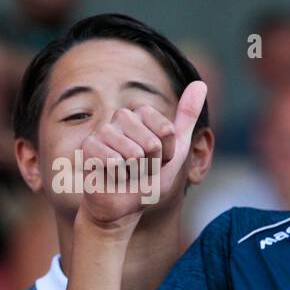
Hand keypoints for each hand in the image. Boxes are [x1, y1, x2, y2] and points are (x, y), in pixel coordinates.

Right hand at [75, 81, 206, 230]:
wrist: (123, 206)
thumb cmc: (148, 179)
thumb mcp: (176, 150)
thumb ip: (186, 118)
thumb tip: (200, 83)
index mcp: (142, 113)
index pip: (167, 131)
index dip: (167, 154)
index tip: (158, 159)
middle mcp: (122, 116)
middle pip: (152, 143)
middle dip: (151, 165)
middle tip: (140, 169)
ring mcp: (104, 130)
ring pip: (133, 154)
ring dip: (135, 173)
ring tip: (126, 173)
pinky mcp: (89, 146)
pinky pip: (114, 162)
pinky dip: (118, 177)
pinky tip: (111, 176)